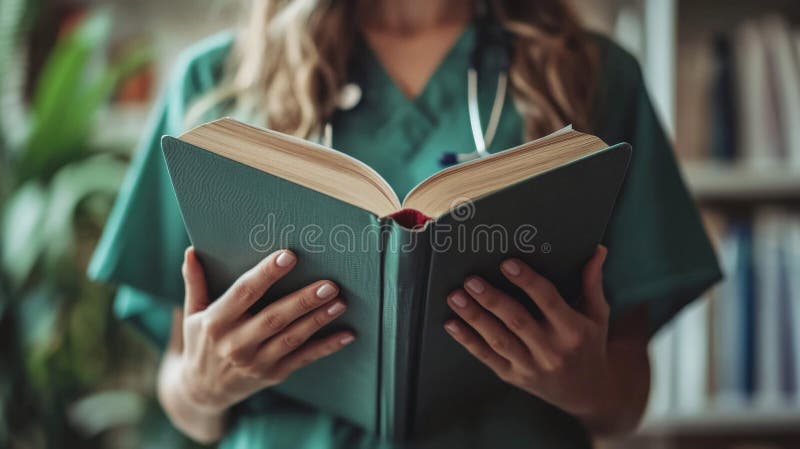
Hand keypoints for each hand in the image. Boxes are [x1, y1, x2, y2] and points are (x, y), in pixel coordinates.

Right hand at [163, 247, 354, 416]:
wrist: (200, 392)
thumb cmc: (200, 342)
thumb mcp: (192, 313)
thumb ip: (195, 282)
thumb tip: (191, 250)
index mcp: (216, 322)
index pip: (244, 293)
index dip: (266, 274)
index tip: (288, 256)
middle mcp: (236, 344)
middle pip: (274, 318)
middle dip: (302, 300)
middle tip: (328, 284)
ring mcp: (256, 362)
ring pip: (292, 338)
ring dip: (318, 320)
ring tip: (340, 302)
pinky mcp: (273, 375)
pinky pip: (303, 358)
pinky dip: (326, 347)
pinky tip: (347, 334)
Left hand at [444, 245, 614, 417]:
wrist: (588, 393)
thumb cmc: (589, 345)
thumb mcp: (597, 315)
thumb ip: (592, 282)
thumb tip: (597, 250)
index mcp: (573, 330)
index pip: (548, 301)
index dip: (528, 282)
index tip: (508, 263)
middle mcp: (552, 350)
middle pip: (517, 320)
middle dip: (492, 299)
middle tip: (471, 280)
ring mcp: (530, 366)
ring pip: (498, 340)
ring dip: (475, 318)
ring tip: (456, 297)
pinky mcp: (514, 376)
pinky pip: (487, 358)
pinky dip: (468, 341)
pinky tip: (451, 324)